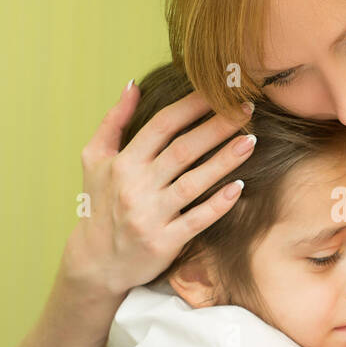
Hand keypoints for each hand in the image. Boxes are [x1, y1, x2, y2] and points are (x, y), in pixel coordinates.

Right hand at [64, 81, 255, 296]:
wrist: (96, 261)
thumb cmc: (100, 204)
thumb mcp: (94, 159)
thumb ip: (113, 121)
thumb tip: (133, 85)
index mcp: (123, 163)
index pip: (162, 125)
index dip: (192, 106)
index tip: (219, 91)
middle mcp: (136, 187)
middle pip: (184, 150)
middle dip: (217, 126)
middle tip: (246, 110)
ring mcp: (151, 216)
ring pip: (195, 182)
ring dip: (225, 160)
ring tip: (251, 141)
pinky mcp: (165, 242)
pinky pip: (198, 220)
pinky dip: (219, 203)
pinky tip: (239, 186)